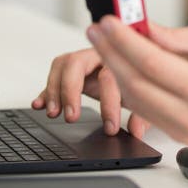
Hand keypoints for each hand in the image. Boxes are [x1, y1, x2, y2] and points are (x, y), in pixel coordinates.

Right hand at [31, 43, 150, 138]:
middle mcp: (101, 55)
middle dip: (70, 91)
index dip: (108, 104)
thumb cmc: (142, 81)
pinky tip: (39, 104)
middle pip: (77, 63)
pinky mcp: (74, 69)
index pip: (111, 77)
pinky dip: (45, 90)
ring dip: (54, 90)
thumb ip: (143, 114)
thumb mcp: (148, 97)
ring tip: (53, 113)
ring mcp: (86, 60)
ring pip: (62, 65)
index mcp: (122, 59)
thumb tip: (136, 132)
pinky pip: (55, 75)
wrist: (140, 64)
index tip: (109, 128)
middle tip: (71, 117)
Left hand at [86, 16, 187, 145]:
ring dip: (115, 70)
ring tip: (105, 44)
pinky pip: (145, 110)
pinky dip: (130, 86)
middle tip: (97, 31)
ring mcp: (185, 131)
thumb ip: (177, 37)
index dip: (124, 41)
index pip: (151, 63)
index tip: (108, 22)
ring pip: (135, 100)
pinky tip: (122, 66)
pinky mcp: (180, 136)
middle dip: (111, 54)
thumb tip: (143, 28)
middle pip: (136, 84)